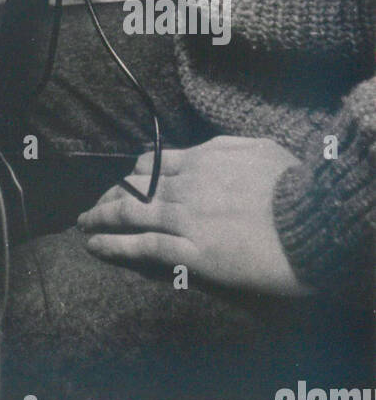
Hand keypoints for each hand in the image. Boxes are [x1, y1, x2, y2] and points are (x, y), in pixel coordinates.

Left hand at [77, 136, 311, 296]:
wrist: (314, 220)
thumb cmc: (296, 187)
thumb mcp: (262, 151)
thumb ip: (231, 149)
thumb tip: (215, 150)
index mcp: (204, 157)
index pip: (156, 163)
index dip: (134, 174)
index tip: (124, 181)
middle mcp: (188, 184)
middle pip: (136, 186)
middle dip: (110, 196)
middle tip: (93, 206)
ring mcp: (187, 217)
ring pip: (131, 212)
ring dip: (102, 218)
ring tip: (84, 225)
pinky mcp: (193, 251)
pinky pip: (143, 246)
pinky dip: (114, 245)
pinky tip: (95, 246)